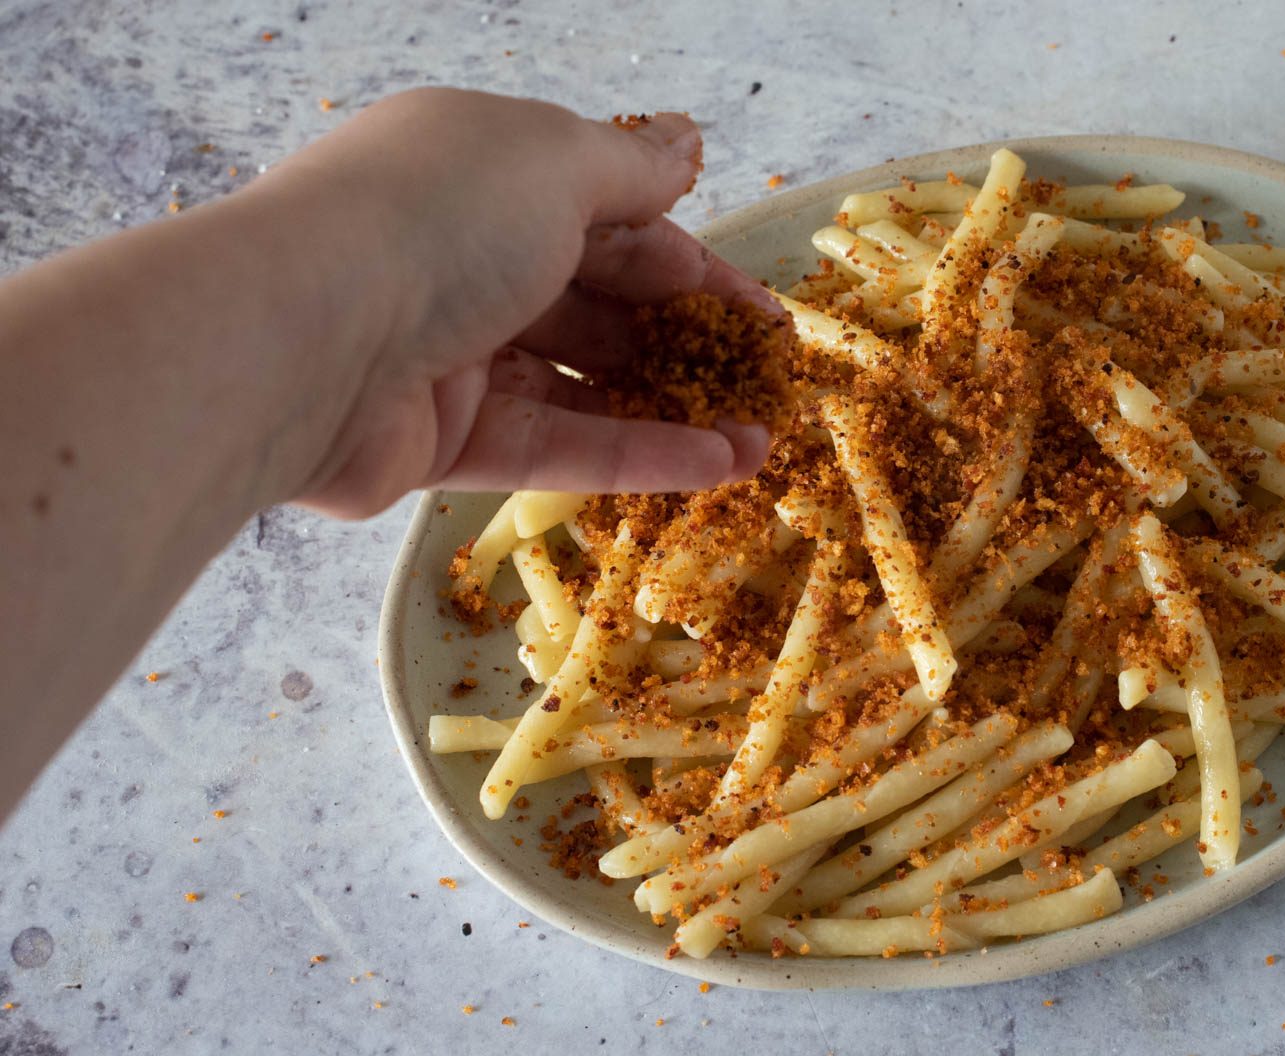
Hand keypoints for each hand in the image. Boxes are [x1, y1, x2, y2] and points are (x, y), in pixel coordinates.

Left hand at [268, 88, 777, 517]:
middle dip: (690, 339)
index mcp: (484, 173)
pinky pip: (555, 446)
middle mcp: (464, 256)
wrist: (298, 338)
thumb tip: (688, 141)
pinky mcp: (441, 441)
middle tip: (768, 378)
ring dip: (676, 407)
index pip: (611, 218)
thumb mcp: (554, 162)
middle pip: (601, 303)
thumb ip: (632, 168)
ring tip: (761, 439)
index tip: (760, 312)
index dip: (692, 263)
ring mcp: (450, 353)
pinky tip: (717, 468)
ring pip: (584, 382)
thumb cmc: (432, 219)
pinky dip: (636, 455)